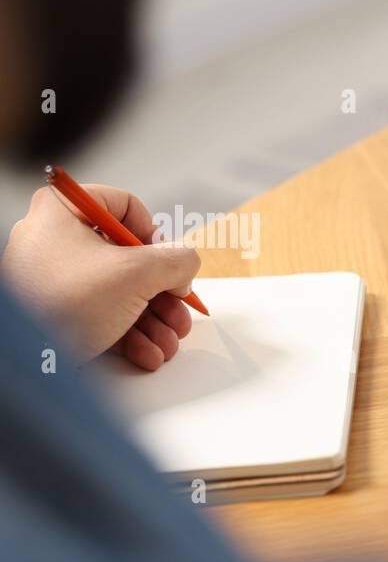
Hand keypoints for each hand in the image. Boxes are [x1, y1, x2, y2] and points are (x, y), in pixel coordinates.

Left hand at [2, 185, 200, 369]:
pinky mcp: (55, 311)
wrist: (26, 356)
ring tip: (167, 343)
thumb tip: (187, 263)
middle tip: (179, 314)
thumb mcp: (138, 273)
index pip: (123, 205)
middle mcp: (55, 239)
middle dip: (163, 295)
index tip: (167, 264)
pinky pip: (101, 315)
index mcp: (63, 211)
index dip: (154, 236)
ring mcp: (54, 277)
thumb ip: (177, 260)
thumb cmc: (66, 302)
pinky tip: (147, 353)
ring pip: (120, 292)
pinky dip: (130, 335)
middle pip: (129, 258)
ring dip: (153, 322)